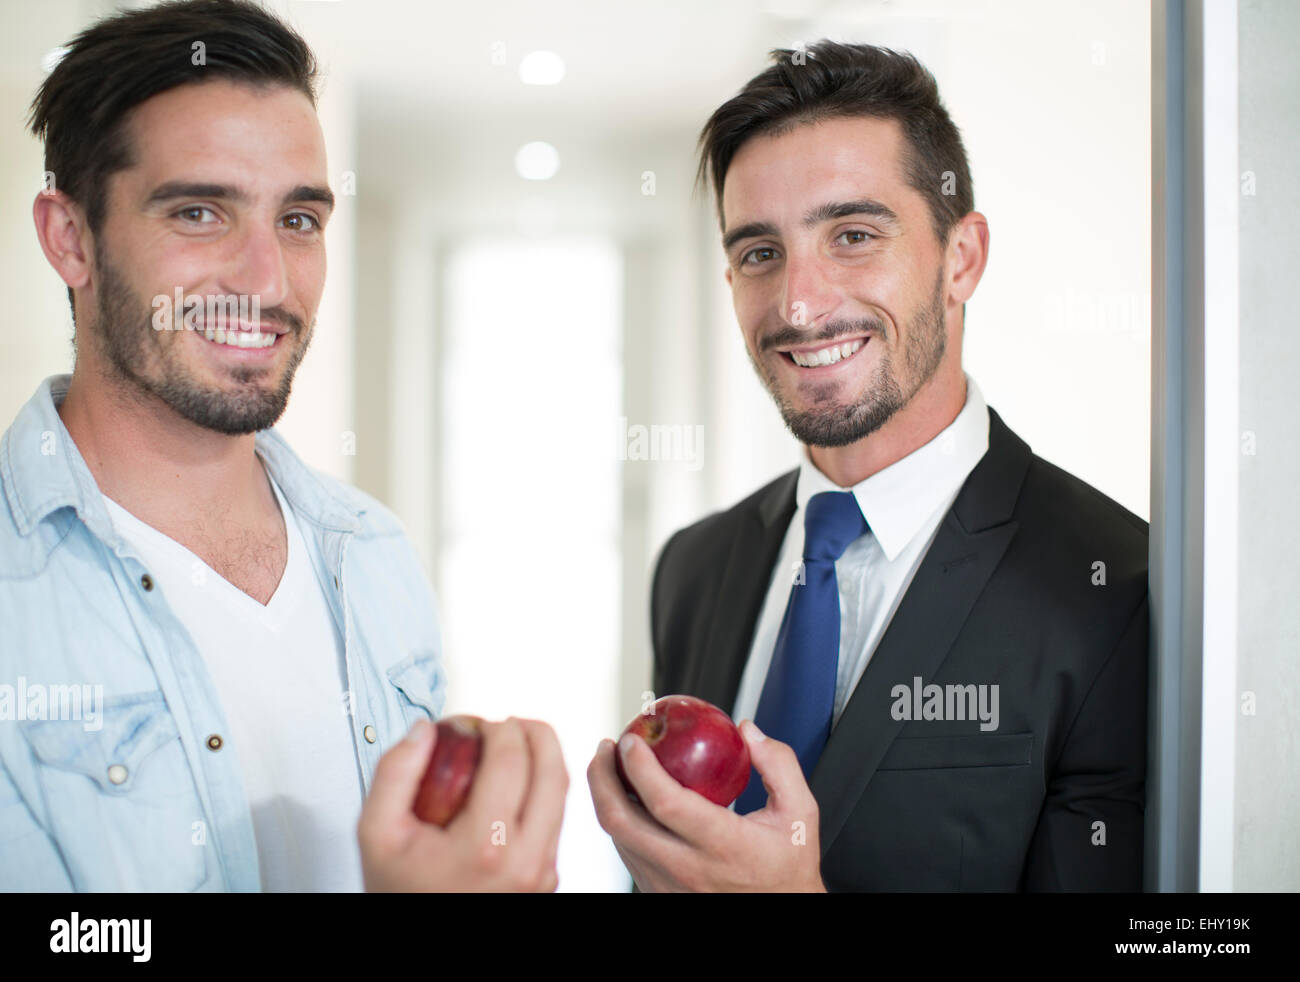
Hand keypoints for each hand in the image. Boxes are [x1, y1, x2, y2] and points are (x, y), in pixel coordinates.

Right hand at [358, 716, 567, 891]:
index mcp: (486, 847)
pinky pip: (556, 820)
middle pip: (552, 773)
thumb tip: (425, 729)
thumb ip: (395, 773)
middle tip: (512, 722)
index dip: (499, 728)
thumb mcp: (377, 833)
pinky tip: (517, 782)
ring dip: (545, 759)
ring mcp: (541, 874)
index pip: (511, 762)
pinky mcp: (548, 879)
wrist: (419, 944)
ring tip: (516, 745)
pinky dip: (543, 790)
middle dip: (535, 734)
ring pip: (562, 796)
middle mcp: (524, 862)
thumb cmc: (399, 892)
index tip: (481, 723)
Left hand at [587, 719, 824, 891]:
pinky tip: (627, 798)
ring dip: (606, 797)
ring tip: (611, 766)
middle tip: (607, 747)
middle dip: (602, 777)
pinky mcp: (658, 893)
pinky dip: (619, 821)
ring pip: (618, 839)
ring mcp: (667, 886)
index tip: (631, 740)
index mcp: (723, 846)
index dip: (640, 767)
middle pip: (622, 821)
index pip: (666, 803)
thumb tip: (748, 731)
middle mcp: (688, 870)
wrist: (782, 915)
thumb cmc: (788, 869)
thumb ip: (779, 765)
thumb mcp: (800, 814)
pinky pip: (627, 853)